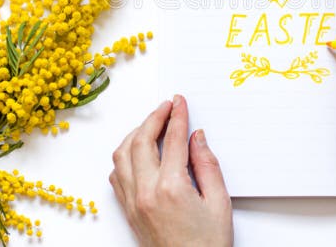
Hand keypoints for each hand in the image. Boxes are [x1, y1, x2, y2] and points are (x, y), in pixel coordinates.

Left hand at [109, 95, 232, 246]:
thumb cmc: (207, 245)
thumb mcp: (218, 202)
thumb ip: (207, 165)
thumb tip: (197, 138)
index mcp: (171, 188)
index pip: (172, 140)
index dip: (177, 116)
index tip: (179, 102)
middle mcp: (146, 193)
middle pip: (141, 141)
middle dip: (154, 117)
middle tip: (167, 106)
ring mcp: (133, 202)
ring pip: (122, 155)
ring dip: (135, 134)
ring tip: (151, 124)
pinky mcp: (128, 211)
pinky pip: (117, 175)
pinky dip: (124, 156)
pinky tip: (137, 151)